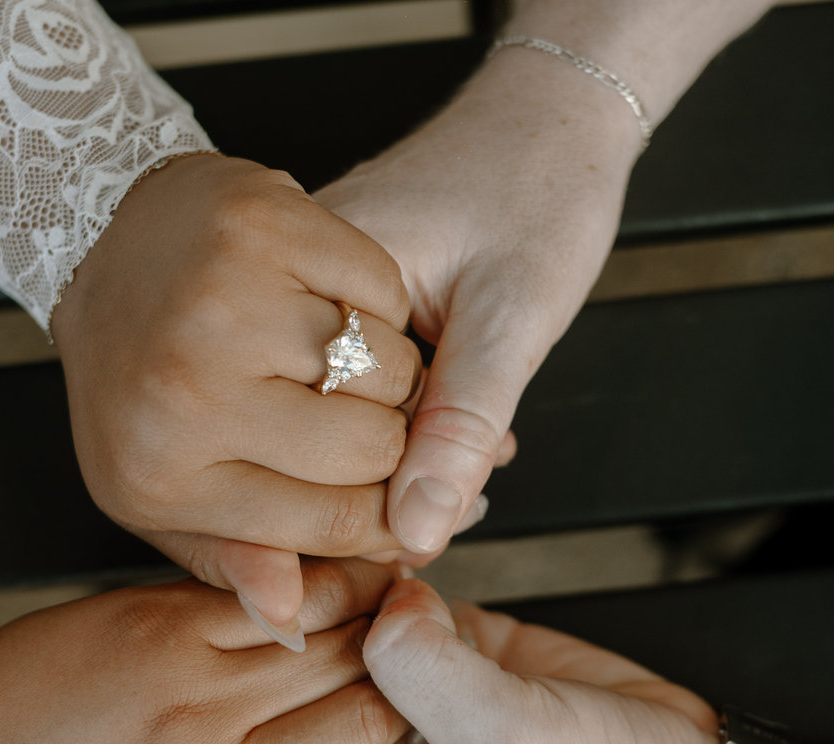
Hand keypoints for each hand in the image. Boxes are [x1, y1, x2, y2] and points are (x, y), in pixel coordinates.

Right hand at [0, 559, 410, 743]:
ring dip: (394, 705)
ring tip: (406, 690)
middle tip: (414, 629)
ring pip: (361, 732)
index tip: (382, 581)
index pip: (310, 596)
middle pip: (348, 659)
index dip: (362, 584)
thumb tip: (287, 592)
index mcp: (159, 638)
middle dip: (392, 638)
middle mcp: (195, 716)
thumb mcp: (83, 625)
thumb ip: (186, 607)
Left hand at [52, 154, 420, 645]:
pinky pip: (382, 291)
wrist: (99, 247)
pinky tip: (332, 298)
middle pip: (375, 449)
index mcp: (162, 476)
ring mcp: (218, 302)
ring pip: (390, 370)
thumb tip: (293, 618)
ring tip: (341, 359)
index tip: (398, 496)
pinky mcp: (256, 225)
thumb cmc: (143, 383)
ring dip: (389, 368)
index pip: (338, 523)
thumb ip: (235, 558)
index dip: (388, 516)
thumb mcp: (166, 492)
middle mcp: (184, 394)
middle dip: (390, 436)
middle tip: (363, 413)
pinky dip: (378, 299)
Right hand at [316, 52, 639, 555]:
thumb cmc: (538, 192)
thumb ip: (463, 426)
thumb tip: (415, 532)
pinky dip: (397, 422)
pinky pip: (344, 390)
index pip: (310, 436)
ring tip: (470, 450)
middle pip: (306, 438)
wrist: (549, 121)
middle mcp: (284, 290)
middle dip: (388, 483)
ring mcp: (300, 299)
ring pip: (326, 422)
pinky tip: (450, 428)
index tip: (438, 517)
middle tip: (468, 487)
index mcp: (309, 277)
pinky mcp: (328, 309)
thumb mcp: (513, 318)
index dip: (372, 497)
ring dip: (396, 456)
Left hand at [330, 578, 719, 743]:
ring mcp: (406, 695)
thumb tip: (382, 594)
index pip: (287, 723)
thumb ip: (424, 669)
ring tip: (390, 546)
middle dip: (330, 603)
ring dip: (366, 575)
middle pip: (312, 664)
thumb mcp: (501, 741)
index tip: (305, 595)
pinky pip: (398, 596)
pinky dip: (404, 566)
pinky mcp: (445, 647)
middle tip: (354, 557)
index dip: (296, 651)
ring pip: (351, 620)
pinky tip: (416, 545)